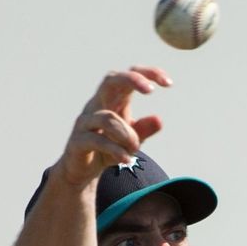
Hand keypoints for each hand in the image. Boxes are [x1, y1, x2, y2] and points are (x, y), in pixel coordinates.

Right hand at [56, 67, 170, 185]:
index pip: (129, 76)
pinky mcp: (77, 141)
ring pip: (108, 118)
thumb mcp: (131, 140)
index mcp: (113, 100)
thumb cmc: (109, 149)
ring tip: (135, 149)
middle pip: (111, 80)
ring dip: (127, 134)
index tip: (169, 83)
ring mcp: (85, 122)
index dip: (148, 74)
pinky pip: (98, 141)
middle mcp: (97, 105)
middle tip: (151, 90)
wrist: (82, 171)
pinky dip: (116, 150)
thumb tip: (158, 120)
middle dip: (132, 80)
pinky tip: (127, 160)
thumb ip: (144, 130)